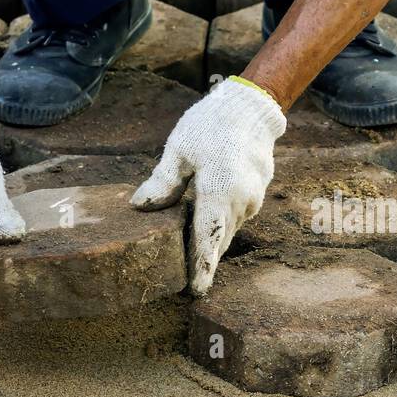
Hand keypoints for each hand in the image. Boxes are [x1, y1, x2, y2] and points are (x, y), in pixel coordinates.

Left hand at [132, 77, 286, 294]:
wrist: (251, 106)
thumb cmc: (211, 125)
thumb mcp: (179, 149)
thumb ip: (162, 181)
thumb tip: (140, 206)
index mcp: (221, 193)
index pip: (209, 240)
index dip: (202, 267)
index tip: (196, 290)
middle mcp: (242, 202)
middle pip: (218, 240)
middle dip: (203, 260)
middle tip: (184, 280)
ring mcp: (252, 199)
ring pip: (227, 230)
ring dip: (210, 241)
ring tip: (189, 256)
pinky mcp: (256, 194)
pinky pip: (234, 217)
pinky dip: (218, 224)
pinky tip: (200, 225)